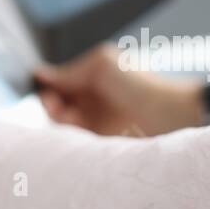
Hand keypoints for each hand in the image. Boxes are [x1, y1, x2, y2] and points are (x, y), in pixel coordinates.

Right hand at [35, 45, 200, 136]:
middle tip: (55, 104)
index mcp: (91, 78)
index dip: (48, 86)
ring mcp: (95, 122)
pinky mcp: (99, 143)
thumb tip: (40, 74)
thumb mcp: (102, 65)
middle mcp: (91, 100)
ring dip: (60, 120)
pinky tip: (77, 131)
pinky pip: (75, 143)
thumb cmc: (140, 85)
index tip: (45, 88)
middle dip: (50, 104)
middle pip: (56, 105)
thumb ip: (70, 71)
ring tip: (71, 117)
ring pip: (63, 125)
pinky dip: (70, 138)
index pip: (58, 83)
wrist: (169, 116)